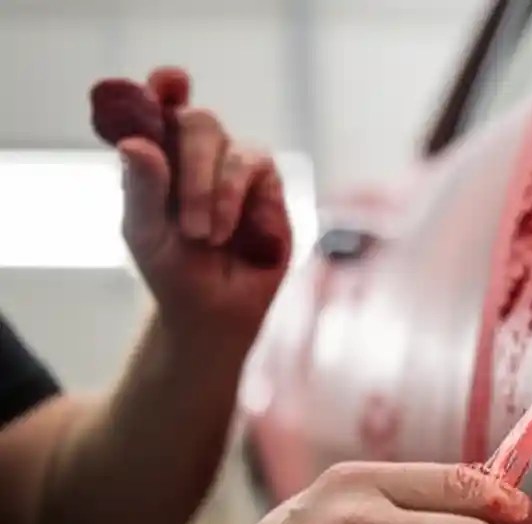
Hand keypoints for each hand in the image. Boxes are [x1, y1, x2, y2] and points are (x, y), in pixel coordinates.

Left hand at [89, 67, 290, 344]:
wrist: (216, 312)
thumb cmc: (173, 271)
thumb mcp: (145, 233)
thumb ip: (141, 189)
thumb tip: (137, 144)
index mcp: (161, 155)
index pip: (160, 105)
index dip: (165, 87)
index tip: (171, 82)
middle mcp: (200, 153)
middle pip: (199, 121)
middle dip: (193, 170)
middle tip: (191, 226)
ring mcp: (238, 167)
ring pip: (235, 149)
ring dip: (217, 195)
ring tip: (208, 238)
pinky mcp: (271, 188)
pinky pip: (262, 174)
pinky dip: (243, 204)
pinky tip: (236, 235)